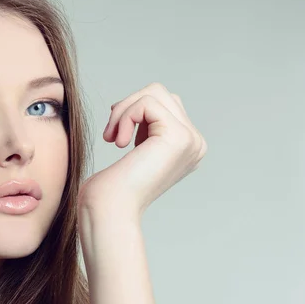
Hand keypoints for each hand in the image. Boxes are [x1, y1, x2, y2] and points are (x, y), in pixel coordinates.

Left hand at [77, 82, 206, 221]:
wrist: (110, 211)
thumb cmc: (111, 189)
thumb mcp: (136, 150)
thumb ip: (149, 127)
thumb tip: (149, 100)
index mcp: (187, 148)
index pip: (164, 104)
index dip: (133, 112)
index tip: (115, 135)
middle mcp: (195, 144)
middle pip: (161, 93)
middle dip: (127, 107)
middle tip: (109, 135)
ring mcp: (190, 140)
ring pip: (154, 93)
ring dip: (124, 110)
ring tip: (111, 138)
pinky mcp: (178, 136)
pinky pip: (147, 102)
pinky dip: (125, 116)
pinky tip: (117, 142)